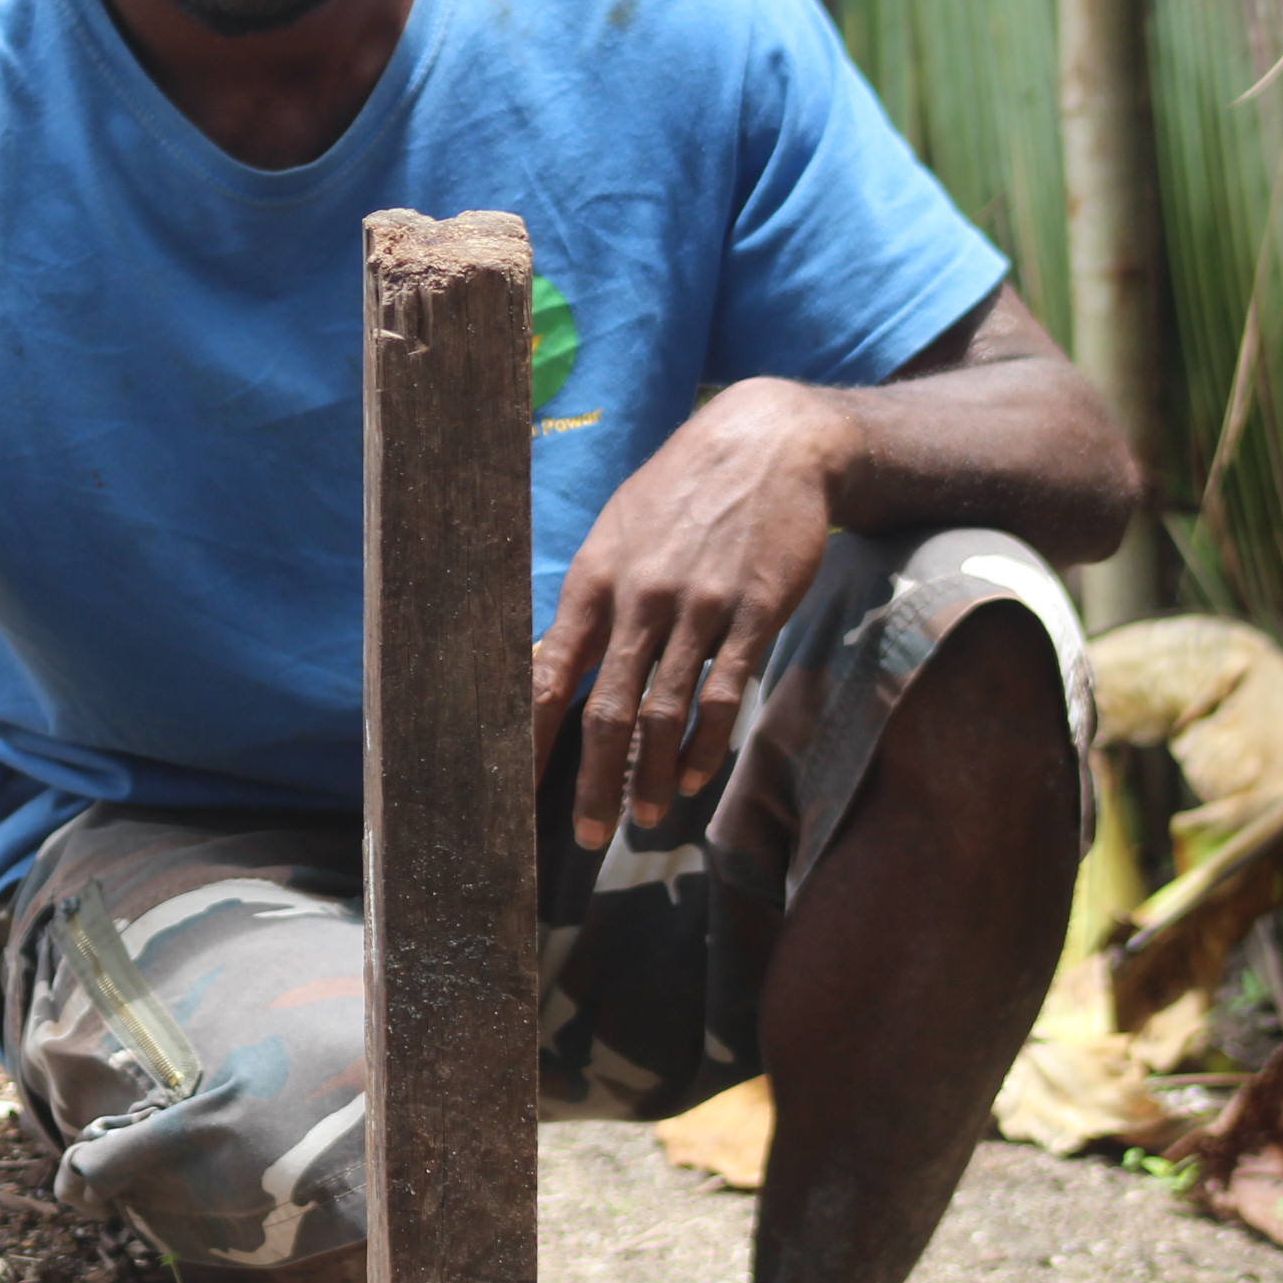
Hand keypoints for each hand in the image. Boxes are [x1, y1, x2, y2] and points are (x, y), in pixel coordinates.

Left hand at [532, 379, 855, 848]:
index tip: (514, 790)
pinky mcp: (753, 613)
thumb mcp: (618, 534)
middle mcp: (639, 598)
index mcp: (593, 580)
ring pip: (665, 713)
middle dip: (593, 782)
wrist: (768, 445)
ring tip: (645, 818)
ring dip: (653, 776)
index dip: (531, 740)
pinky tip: (696, 780)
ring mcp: (697, 608)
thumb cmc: (681, 494)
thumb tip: (552, 663)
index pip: (549, 676)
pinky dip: (707, 746)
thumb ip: (590, 602)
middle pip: (605, 710)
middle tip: (586, 837)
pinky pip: (725, 694)